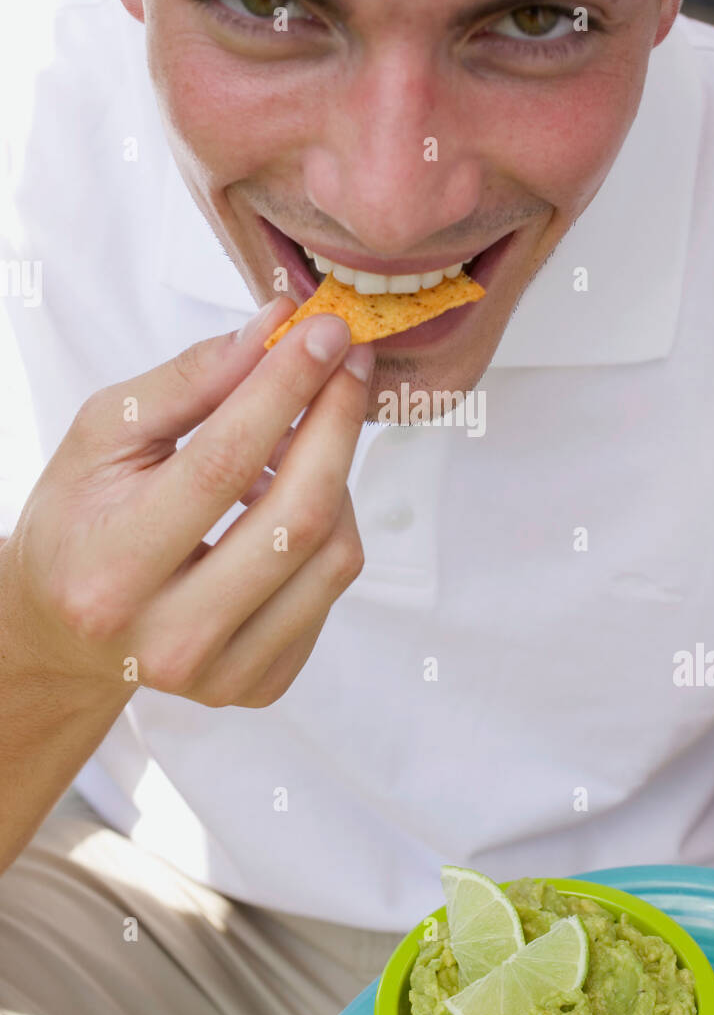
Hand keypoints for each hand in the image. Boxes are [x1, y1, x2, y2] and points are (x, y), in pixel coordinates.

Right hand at [1, 299, 374, 708]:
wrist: (63, 631)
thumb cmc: (80, 521)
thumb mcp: (103, 435)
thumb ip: (190, 380)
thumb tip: (276, 329)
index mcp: (111, 570)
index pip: (222, 464)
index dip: (284, 388)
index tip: (322, 331)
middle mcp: (168, 639)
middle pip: (297, 519)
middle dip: (336, 422)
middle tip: (348, 361)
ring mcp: (221, 675)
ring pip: (332, 557)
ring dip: (335, 475)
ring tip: (302, 435)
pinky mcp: (260, 686)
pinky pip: (332, 590)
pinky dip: (325, 529)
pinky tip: (286, 501)